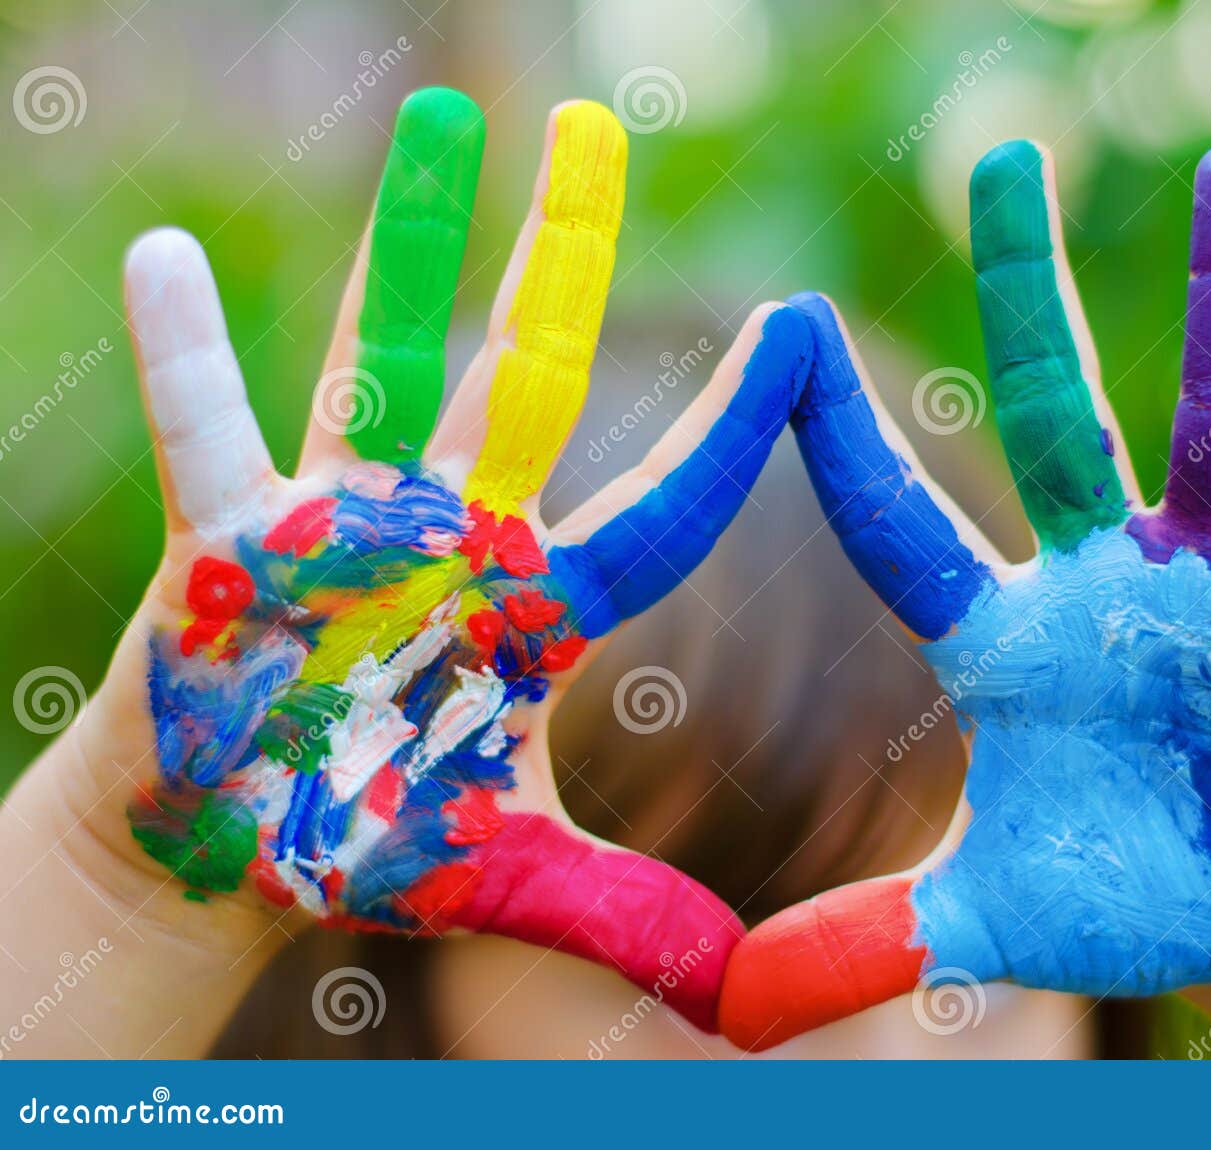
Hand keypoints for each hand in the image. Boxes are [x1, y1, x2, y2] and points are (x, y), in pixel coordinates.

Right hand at [7, 89, 809, 1033]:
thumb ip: (615, 916)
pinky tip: (173, 257)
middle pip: (524, 371)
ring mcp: (343, 519)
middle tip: (604, 126)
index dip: (730, 426)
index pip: (661, 501)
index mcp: (536, 602)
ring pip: (381, 358)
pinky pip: (208, 431)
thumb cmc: (364, 837)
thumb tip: (736, 999)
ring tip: (438, 118)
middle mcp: (452, 532)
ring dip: (404, 243)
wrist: (235, 843)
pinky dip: (189, 353)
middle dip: (561, 254)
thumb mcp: (502, 877)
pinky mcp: (232, 538)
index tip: (802, 327)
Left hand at [718, 138, 1210, 1049]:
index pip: (903, 523)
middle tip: (996, 155)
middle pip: (1055, 412)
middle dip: (1024, 290)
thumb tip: (733, 1010)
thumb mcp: (990, 922)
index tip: (781, 331)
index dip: (842, 443)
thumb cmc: (1119, 897)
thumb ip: (869, 943)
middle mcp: (1107, 579)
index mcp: (1007, 637)